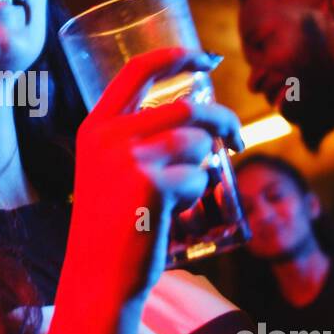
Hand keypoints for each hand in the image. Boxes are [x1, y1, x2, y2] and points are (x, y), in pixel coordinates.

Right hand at [67, 47, 243, 303]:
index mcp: (95, 126)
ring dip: (204, 165)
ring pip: (197, 143)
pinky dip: (196, 193)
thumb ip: (138, 140)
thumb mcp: (108, 171)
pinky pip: (198, 177)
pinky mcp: (151, 186)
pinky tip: (175, 210)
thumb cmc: (112, 226)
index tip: (207, 58)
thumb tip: (201, 121)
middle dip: (224, 120)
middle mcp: (108, 136)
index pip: (139, 71)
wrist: (97, 277)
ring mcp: (128, 159)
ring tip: (183, 190)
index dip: (178, 57)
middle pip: (187, 107)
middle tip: (238, 140)